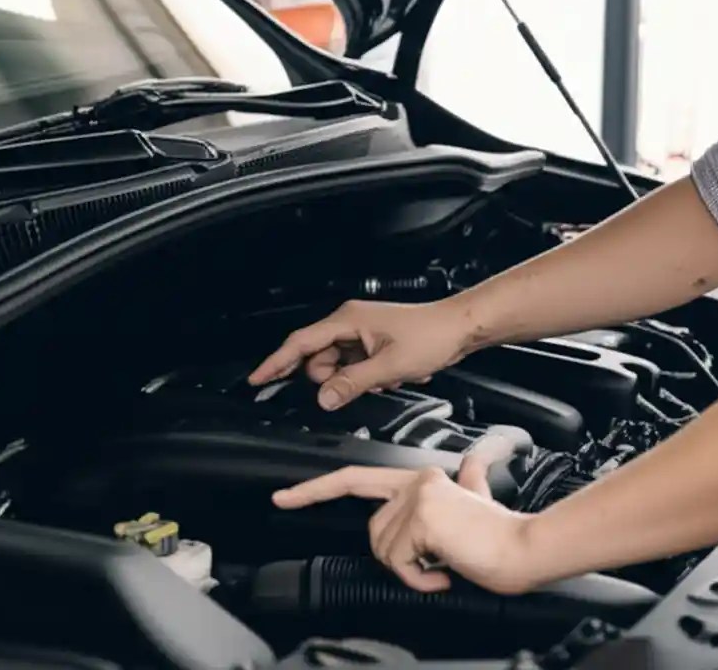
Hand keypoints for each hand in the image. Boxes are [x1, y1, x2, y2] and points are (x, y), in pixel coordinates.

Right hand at [248, 299, 476, 410]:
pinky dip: (368, 377)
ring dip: (355, 380)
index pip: (300, 343)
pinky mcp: (373, 343)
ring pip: (338, 366)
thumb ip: (352, 383)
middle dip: (333, 379)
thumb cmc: (431, 336)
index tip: (257, 380)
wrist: (460, 328)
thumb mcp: (389, 367)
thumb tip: (323, 398)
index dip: (276, 363)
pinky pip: (356, 366)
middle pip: (319, 359)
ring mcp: (362, 333)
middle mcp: (350, 323)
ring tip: (386, 378)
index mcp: (347, 320)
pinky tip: (392, 375)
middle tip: (362, 384)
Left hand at [272, 458, 537, 594]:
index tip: (284, 496)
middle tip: (433, 561)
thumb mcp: (479, 498)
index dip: (315, 488)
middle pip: (372, 532)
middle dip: (395, 557)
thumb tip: (478, 460)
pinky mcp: (422, 518)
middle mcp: (417, 481)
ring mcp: (418, 497)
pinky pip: (398, 563)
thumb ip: (470, 477)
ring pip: (382, 549)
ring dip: (410, 569)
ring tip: (444, 562)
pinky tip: (444, 570)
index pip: (355, 478)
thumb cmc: (501, 533)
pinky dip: (418, 578)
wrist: (524, 548)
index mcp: (421, 477)